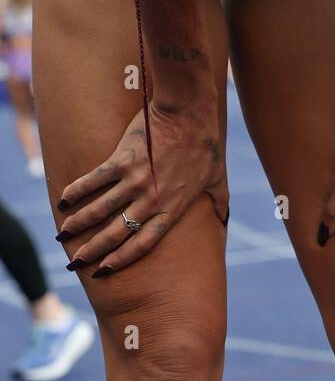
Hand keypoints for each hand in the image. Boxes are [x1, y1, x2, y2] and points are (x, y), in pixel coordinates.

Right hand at [55, 99, 228, 276]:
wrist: (189, 110)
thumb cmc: (205, 142)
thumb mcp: (218, 177)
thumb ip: (220, 200)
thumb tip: (225, 218)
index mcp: (173, 206)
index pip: (144, 242)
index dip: (122, 259)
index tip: (103, 271)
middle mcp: (152, 198)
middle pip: (117, 232)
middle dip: (93, 250)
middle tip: (75, 262)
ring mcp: (136, 180)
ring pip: (101, 209)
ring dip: (79, 223)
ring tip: (63, 233)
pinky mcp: (123, 159)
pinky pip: (95, 180)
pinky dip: (77, 190)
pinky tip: (64, 199)